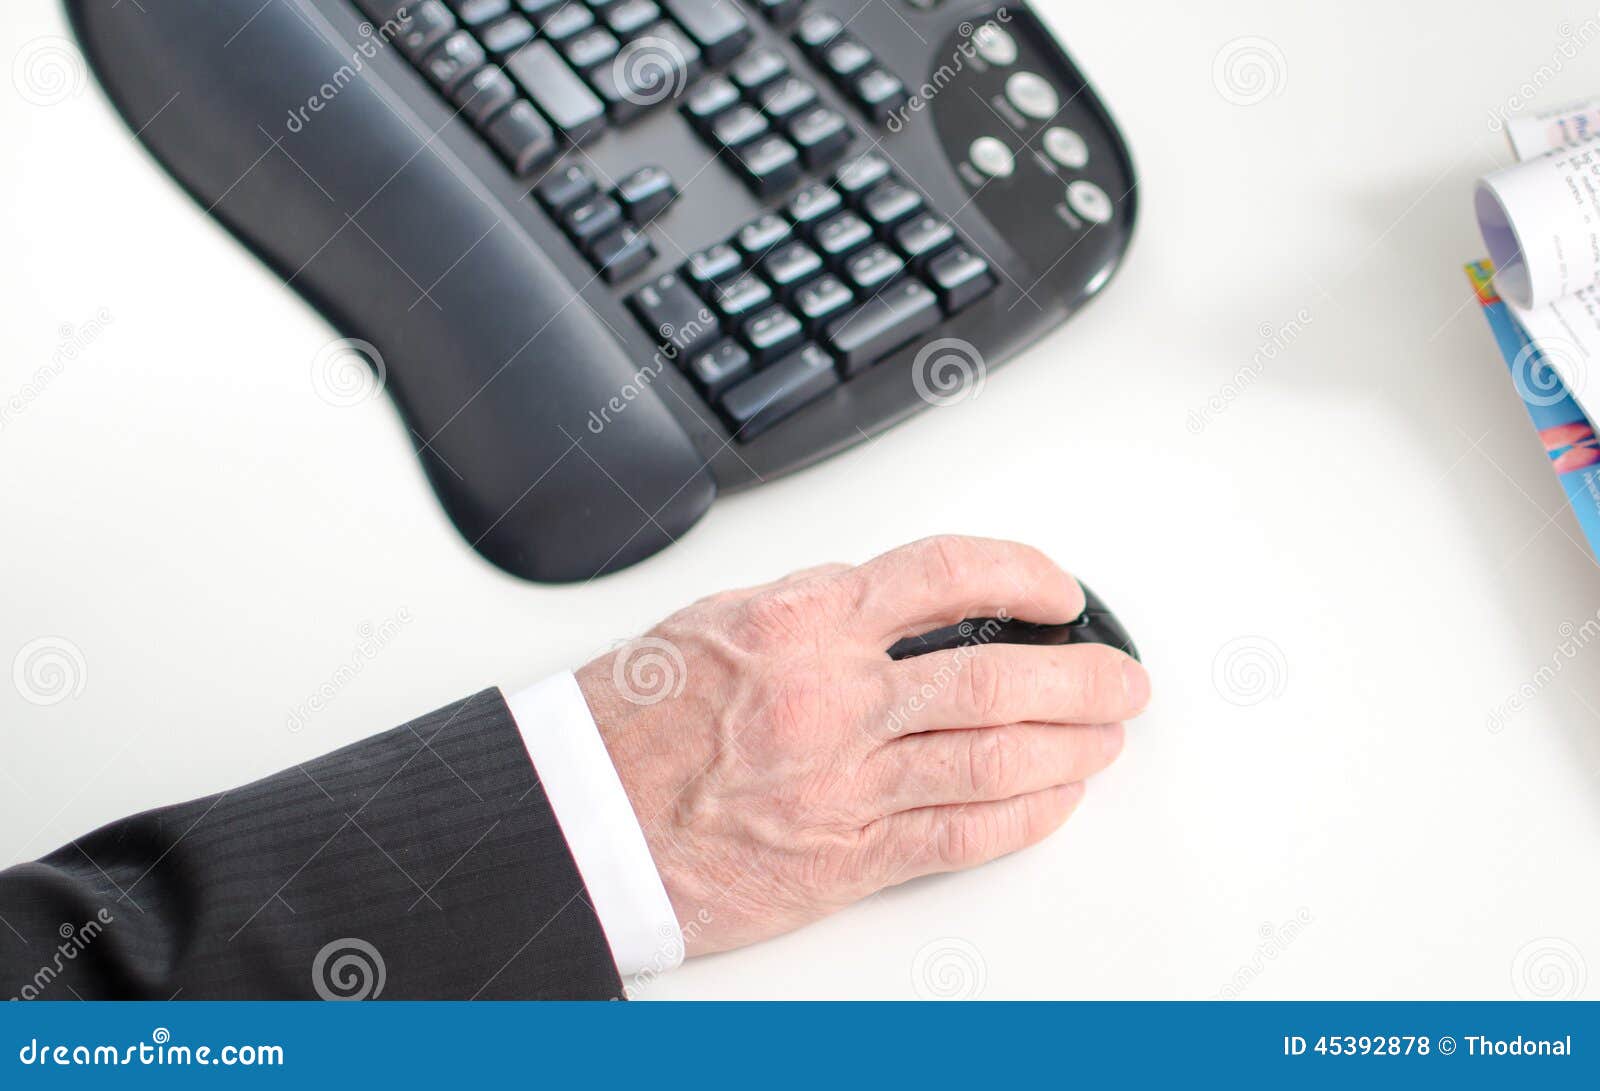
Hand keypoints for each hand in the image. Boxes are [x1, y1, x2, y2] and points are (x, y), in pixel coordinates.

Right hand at [575, 535, 1151, 956]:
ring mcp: (845, 780)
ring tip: (1106, 737)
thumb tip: (894, 608)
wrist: (576, 817)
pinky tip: (1055, 800)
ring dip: (1071, 746)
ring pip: (997, 755)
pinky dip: (1025, 817)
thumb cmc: (629, 720)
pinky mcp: (845, 857)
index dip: (1023, 575)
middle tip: (1119, 678)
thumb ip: (814, 611)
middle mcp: (833, 694)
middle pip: (997, 674)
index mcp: (802, 619)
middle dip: (1081, 676)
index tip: (1056, 591)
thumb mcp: (718, 622)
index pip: (946, 572)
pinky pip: (962, 836)